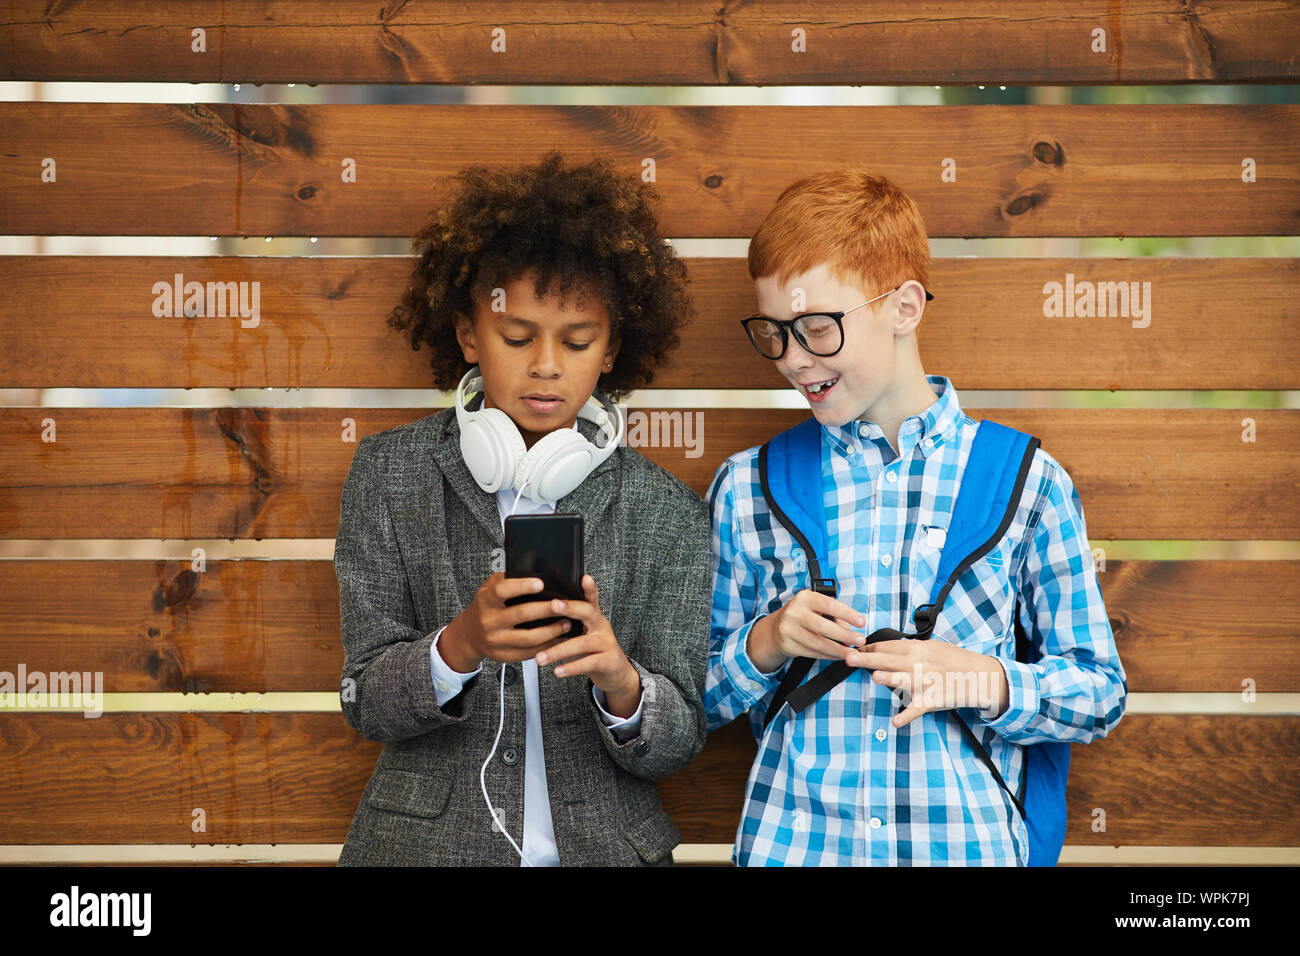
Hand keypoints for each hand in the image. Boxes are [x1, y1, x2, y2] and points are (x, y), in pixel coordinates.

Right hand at [439, 572, 579, 670]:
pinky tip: (558, 638)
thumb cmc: (486, 607)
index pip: (502, 591)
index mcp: (486, 600)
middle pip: (521, 614)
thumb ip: (508, 579)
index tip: (540, 583)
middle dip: (546, 609)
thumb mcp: (489, 588)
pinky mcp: (504, 655)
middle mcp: (489, 621)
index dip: (522, 586)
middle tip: (564, 604)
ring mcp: (496, 641)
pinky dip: (546, 646)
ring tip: (567, 623)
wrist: (470, 635)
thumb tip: (534, 567)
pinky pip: (529, 652)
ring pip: (528, 638)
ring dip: (551, 631)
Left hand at [534, 574, 640, 717]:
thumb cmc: (592, 650)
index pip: (591, 598)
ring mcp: (606, 643)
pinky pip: (588, 662)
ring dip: (558, 650)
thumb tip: (537, 615)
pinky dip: (571, 667)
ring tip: (540, 658)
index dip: (589, 588)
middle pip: (588, 612)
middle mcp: (601, 626)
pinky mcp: (608, 660)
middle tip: (553, 605)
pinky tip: (557, 670)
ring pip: (582, 643)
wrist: (615, 672)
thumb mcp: (582, 633)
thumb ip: (566, 624)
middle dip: (570, 608)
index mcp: (593, 617)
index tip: (584, 577)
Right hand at [746, 588, 865, 673]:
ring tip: (851, 653)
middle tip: (860, 640)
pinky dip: (827, 656)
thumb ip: (834, 617)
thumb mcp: (817, 608)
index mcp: (804, 598)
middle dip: (844, 635)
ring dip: (837, 650)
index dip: (847, 613)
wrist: (776, 628)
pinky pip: (811, 652)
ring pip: (817, 643)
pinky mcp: (787, 644)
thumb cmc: (804, 615)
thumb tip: (850, 633)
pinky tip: (837, 656)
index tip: (862, 622)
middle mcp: (794, 612)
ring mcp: (788, 629)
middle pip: (822, 626)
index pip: (828, 604)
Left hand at [844, 639, 1008, 727]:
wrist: (980, 675)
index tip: (853, 649)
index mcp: (917, 648)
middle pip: (889, 659)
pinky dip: (907, 716)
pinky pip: (917, 709)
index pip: (887, 646)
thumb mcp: (932, 647)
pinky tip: (895, 722)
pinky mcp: (932, 700)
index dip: (868, 647)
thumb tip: (888, 649)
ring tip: (875, 677)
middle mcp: (920, 664)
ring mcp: (925, 683)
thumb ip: (910, 649)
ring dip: (889, 679)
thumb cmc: (954, 661)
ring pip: (904, 680)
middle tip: (848, 657)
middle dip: (868, 658)